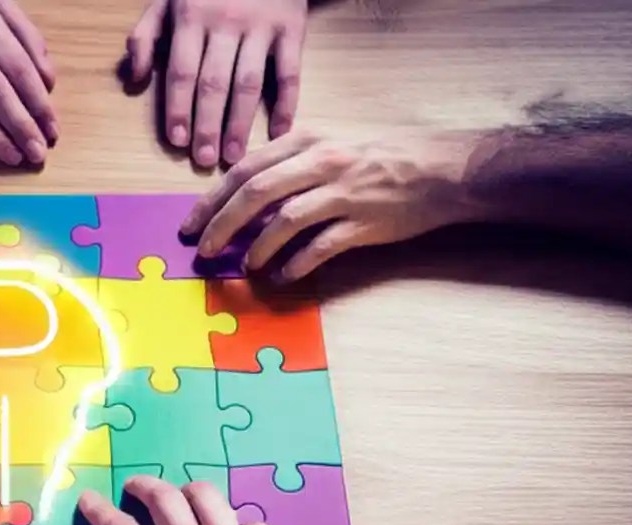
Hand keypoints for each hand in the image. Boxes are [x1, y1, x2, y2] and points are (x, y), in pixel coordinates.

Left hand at [128, 0, 307, 167]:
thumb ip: (144, 36)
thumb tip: (133, 78)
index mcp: (190, 16)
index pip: (182, 71)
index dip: (179, 108)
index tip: (177, 141)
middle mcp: (226, 22)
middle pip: (215, 82)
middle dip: (208, 124)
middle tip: (204, 160)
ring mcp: (261, 26)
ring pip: (249, 82)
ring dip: (241, 122)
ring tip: (234, 157)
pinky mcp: (292, 27)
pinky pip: (290, 71)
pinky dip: (287, 104)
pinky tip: (279, 133)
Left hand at [182, 129, 483, 281]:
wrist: (442, 169)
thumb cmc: (381, 157)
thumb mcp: (330, 145)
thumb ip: (289, 166)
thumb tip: (243, 199)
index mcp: (306, 140)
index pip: (244, 168)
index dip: (211, 198)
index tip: (190, 224)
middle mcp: (321, 162)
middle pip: (255, 192)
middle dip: (221, 224)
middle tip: (204, 250)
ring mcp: (343, 192)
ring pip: (284, 220)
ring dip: (257, 247)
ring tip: (245, 266)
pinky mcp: (364, 222)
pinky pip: (320, 247)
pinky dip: (296, 264)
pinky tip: (282, 277)